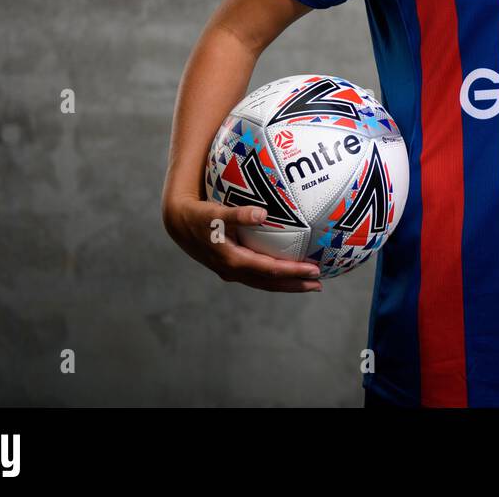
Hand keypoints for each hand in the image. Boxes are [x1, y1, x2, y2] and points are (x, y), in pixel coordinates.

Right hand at [163, 195, 322, 292]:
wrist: (178, 223)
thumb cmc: (198, 216)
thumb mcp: (215, 214)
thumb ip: (238, 215)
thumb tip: (262, 213)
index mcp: (233, 261)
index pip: (270, 270)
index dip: (293, 271)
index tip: (314, 269)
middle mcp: (234, 270)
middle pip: (270, 282)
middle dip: (295, 284)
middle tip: (319, 284)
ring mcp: (232, 271)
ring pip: (264, 282)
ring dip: (287, 283)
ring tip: (309, 283)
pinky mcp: (231, 265)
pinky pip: (258, 274)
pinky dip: (275, 275)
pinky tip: (287, 268)